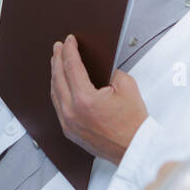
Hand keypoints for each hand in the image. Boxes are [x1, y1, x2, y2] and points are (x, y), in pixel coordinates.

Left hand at [49, 33, 147, 163]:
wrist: (134, 148)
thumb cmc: (133, 124)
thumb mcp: (127, 86)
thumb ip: (110, 71)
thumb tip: (101, 67)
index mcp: (84, 99)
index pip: (71, 66)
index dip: (69, 50)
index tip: (69, 41)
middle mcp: (71, 112)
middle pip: (58, 78)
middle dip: (58, 59)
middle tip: (59, 47)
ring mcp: (68, 123)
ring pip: (55, 93)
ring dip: (55, 74)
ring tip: (57, 62)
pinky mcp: (70, 131)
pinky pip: (58, 106)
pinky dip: (58, 92)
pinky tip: (60, 84)